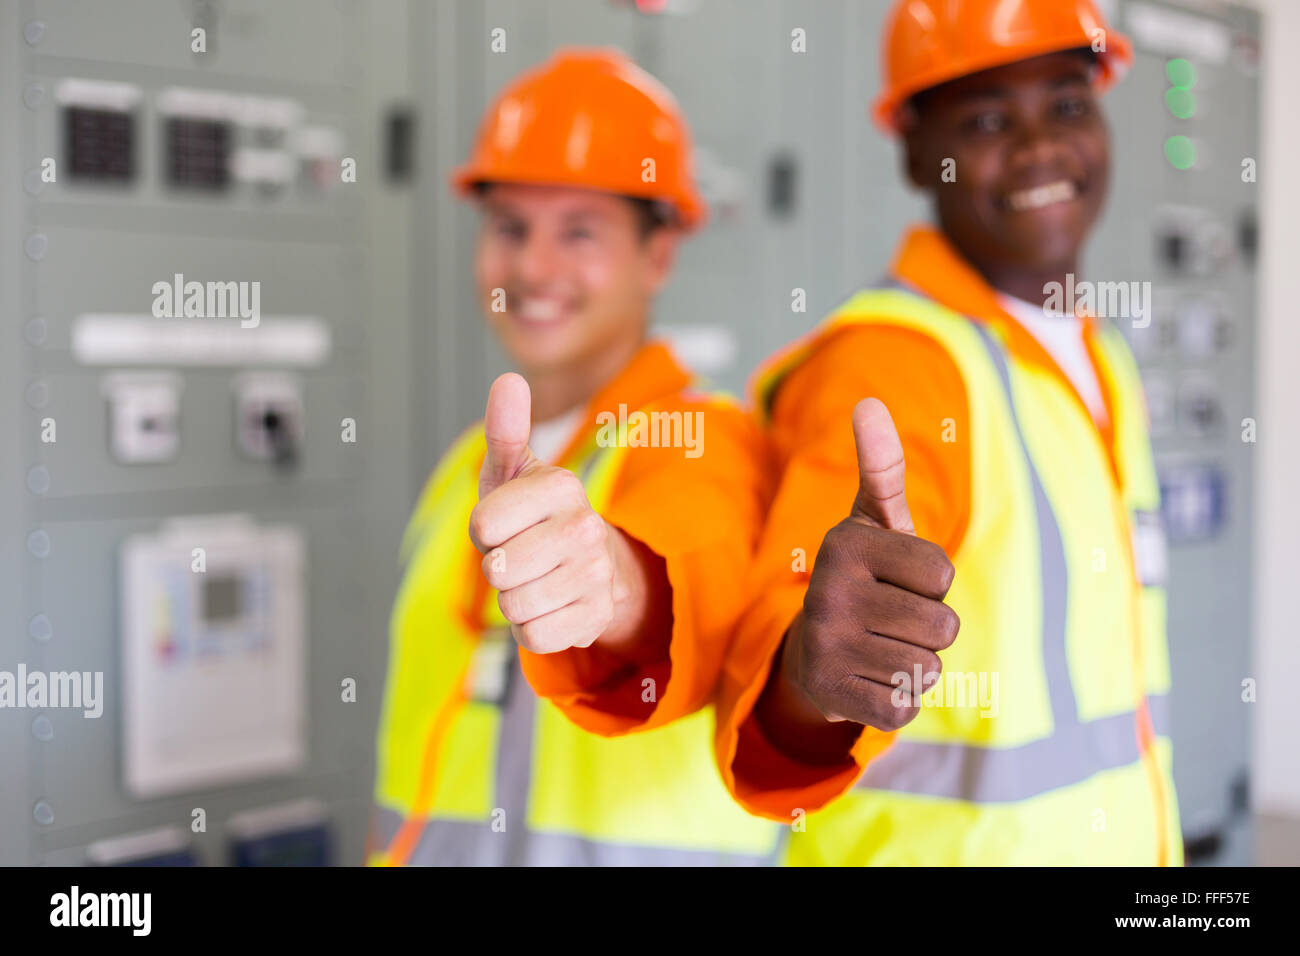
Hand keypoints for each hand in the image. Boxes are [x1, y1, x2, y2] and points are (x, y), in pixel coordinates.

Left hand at [468, 373, 622, 653]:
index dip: (485, 531)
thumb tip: (508, 380)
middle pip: (498, 569)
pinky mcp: (596, 618)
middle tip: (521, 556)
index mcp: (562, 487)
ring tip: (535, 580)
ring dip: (513, 600)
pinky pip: (534, 637)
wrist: (595, 567)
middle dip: (499, 569)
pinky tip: (550, 606)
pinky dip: (532, 629)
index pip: (484, 525)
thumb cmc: (538, 516)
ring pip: (513, 605)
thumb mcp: (515, 473)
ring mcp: (594, 576)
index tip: (507, 524)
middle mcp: (585, 529)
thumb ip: (506, 429)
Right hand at [786, 398, 958, 730]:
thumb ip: (881, 465)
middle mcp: (827, 594)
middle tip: (891, 619)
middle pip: (941, 626)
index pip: (942, 574)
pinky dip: (900, 698)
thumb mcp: (873, 522)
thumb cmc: (863, 578)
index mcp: (844, 545)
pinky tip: (870, 679)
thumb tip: (870, 403)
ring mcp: (826, 647)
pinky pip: (905, 705)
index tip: (898, 580)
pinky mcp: (831, 696)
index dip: (933, 584)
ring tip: (881, 648)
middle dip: (930, 629)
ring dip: (916, 664)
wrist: (811, 651)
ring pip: (927, 668)